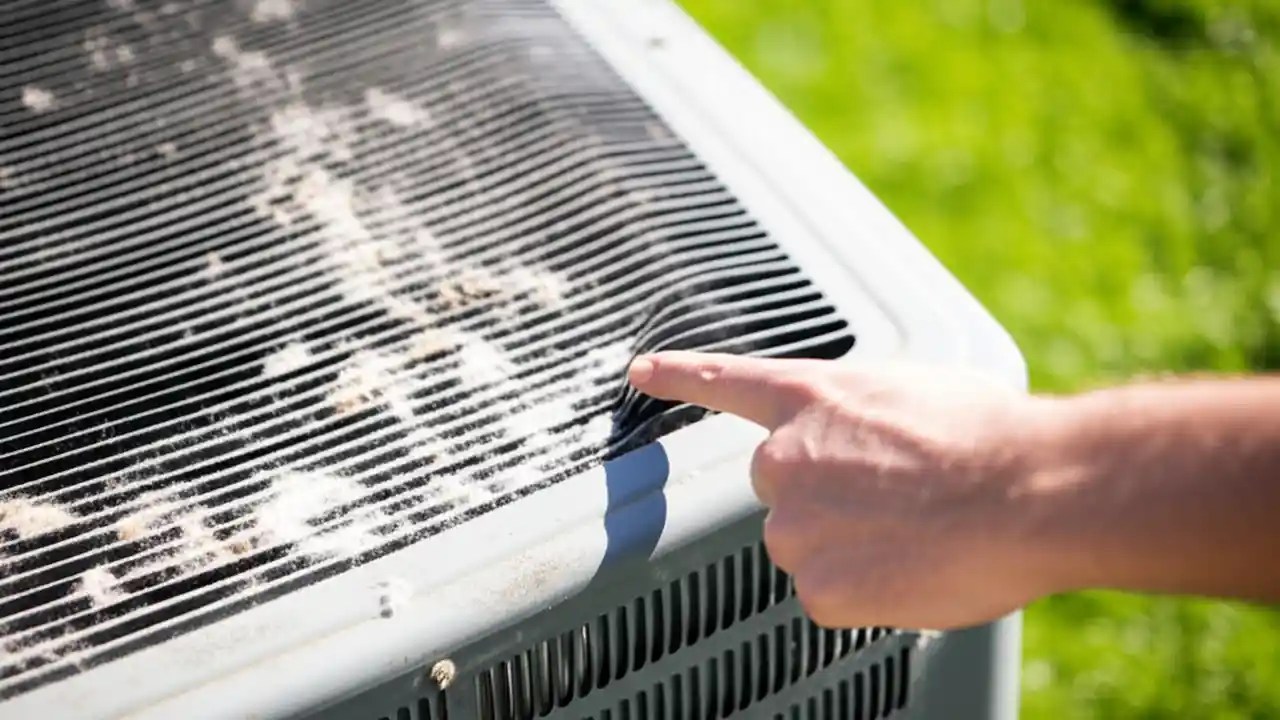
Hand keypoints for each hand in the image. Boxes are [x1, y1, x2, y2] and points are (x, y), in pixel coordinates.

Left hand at [627, 351, 1057, 629]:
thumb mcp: (914, 392)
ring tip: (915, 530)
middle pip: (783, 488)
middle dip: (825, 497)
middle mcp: (786, 459)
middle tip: (892, 499)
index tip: (640, 374)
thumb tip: (869, 446)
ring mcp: (795, 526)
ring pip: (807, 544)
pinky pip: (831, 594)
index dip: (679, 377)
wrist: (1026, 492)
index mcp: (811, 399)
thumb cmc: (988, 437)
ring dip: (848, 545)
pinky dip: (866, 591)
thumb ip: (862, 417)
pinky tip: (912, 566)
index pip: (724, 381)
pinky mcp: (816, 586)